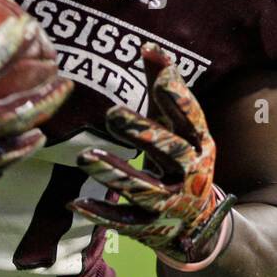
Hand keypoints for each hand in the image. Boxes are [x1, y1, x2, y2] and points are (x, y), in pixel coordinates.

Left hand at [69, 42, 234, 267]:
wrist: (200, 226)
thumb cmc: (181, 160)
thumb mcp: (180, 129)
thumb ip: (164, 88)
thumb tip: (147, 46)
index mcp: (200, 145)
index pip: (192, 119)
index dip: (178, 97)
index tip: (159, 76)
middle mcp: (191, 175)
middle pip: (172, 153)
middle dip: (143, 134)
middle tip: (111, 114)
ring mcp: (172, 205)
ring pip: (145, 191)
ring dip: (114, 174)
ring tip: (84, 156)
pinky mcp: (152, 230)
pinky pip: (126, 223)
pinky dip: (101, 214)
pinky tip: (75, 201)